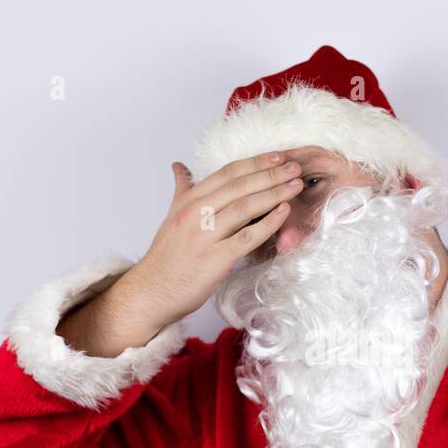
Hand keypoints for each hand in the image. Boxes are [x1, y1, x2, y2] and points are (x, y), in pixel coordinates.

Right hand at [58, 151, 304, 355]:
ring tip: (296, 185)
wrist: (151, 292)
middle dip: (270, 174)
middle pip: (239, 186)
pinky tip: (284, 213)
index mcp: (188, 202)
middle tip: (295, 166)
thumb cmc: (166, 258)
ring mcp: (204, 236)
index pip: (226, 174)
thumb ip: (182, 190)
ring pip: (245, 207)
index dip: (254, 163)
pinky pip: (247, 237)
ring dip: (274, 193)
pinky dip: (268, 223)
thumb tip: (179, 166)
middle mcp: (195, 214)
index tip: (277, 156)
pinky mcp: (215, 259)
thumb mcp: (171, 217)